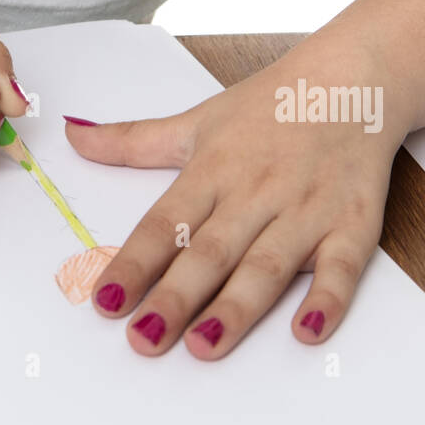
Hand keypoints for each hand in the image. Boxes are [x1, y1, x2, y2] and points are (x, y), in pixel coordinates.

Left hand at [64, 52, 406, 358]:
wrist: (352, 78)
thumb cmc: (270, 106)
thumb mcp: (196, 120)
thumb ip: (132, 140)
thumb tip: (72, 136)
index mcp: (213, 170)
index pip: (164, 223)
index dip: (134, 263)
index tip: (105, 300)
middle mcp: (255, 192)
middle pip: (209, 251)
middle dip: (175, 296)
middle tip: (143, 339)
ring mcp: (304, 209)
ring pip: (266, 265)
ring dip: (236, 307)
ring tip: (203, 346)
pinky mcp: (351, 224)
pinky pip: (341, 266)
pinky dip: (327, 298)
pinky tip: (307, 331)